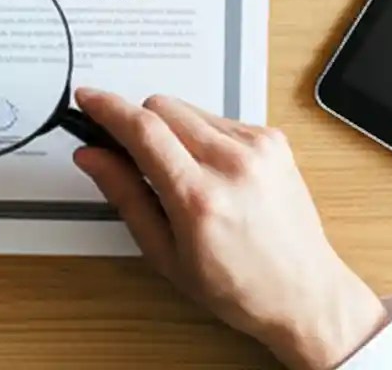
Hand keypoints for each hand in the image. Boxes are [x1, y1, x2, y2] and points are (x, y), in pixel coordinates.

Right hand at [73, 89, 384, 369]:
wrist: (304, 293)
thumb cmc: (239, 286)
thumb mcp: (165, 254)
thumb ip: (125, 196)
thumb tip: (92, 156)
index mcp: (200, 198)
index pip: (143, 130)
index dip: (106, 108)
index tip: (87, 98)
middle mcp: (233, 163)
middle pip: (161, 107)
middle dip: (137, 123)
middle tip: (130, 155)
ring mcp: (258, 147)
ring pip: (188, 109)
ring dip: (169, 130)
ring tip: (180, 174)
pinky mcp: (273, 140)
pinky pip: (217, 118)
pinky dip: (200, 136)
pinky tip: (209, 172)